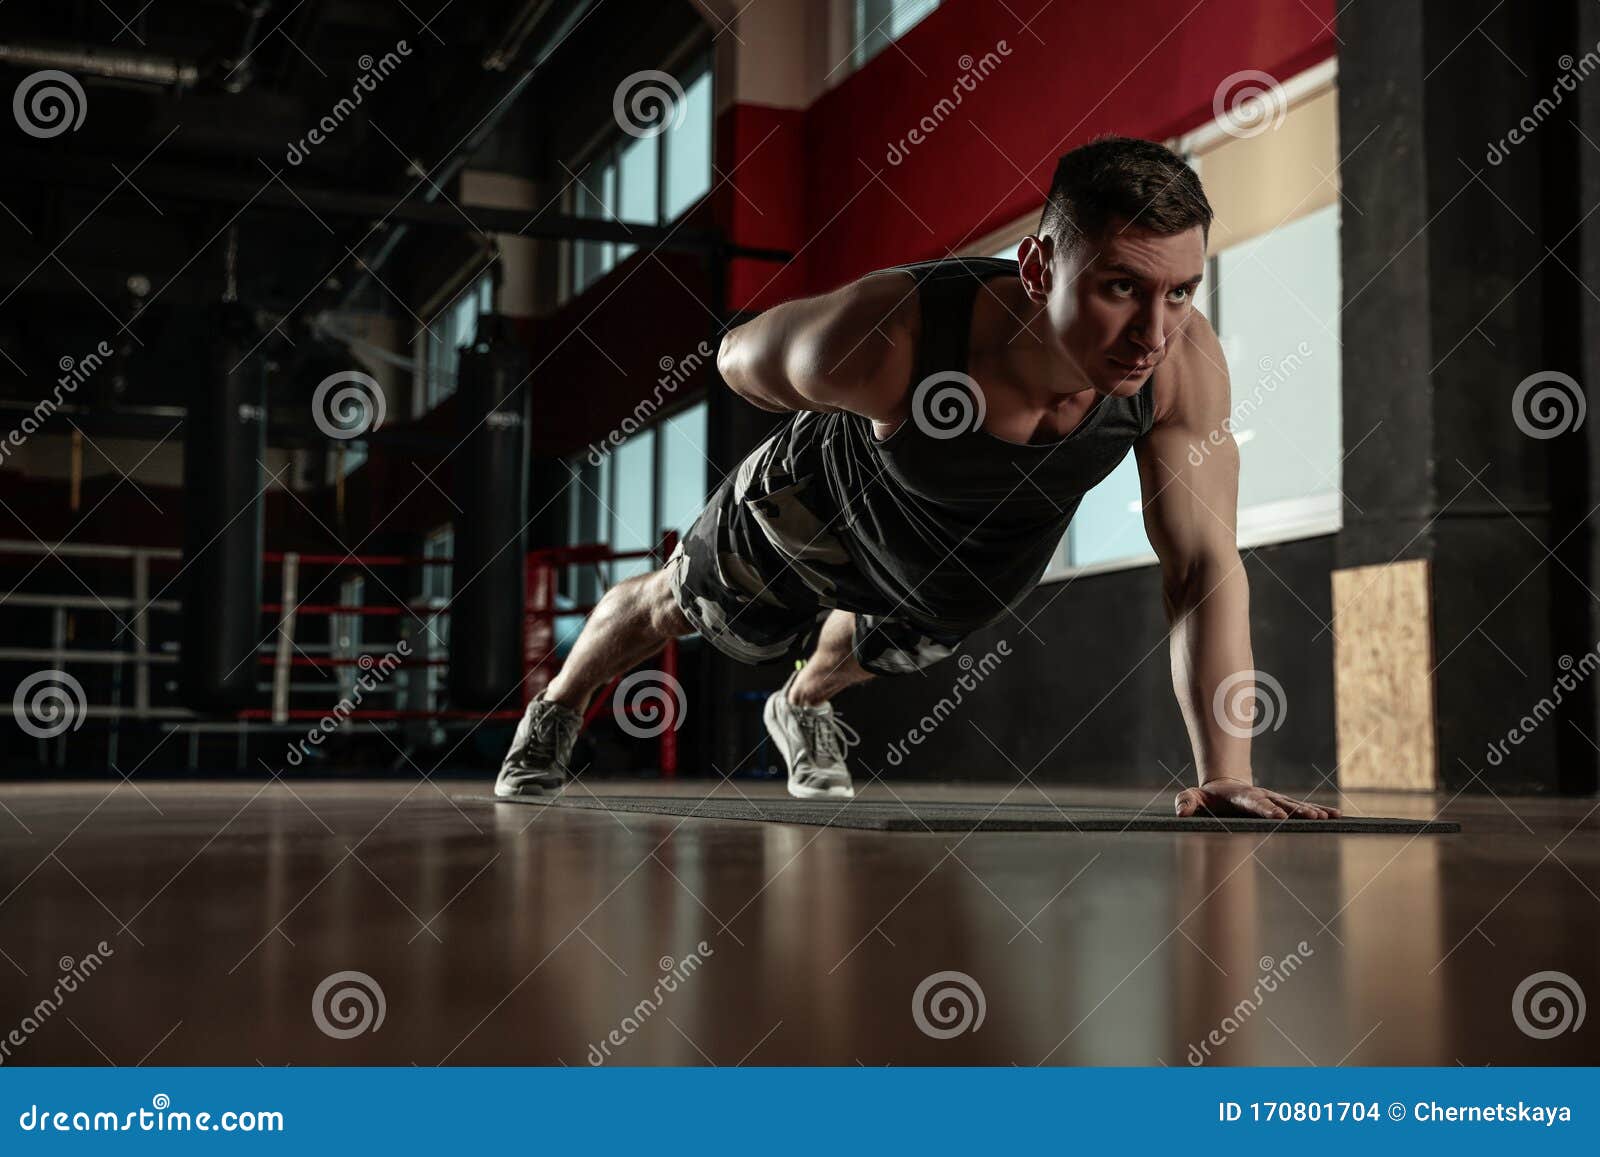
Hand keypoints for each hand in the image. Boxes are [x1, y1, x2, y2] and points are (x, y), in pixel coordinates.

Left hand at [1175, 776, 1341, 819]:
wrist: (1225, 785)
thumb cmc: (1208, 797)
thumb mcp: (1194, 797)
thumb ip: (1187, 801)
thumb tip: (1180, 812)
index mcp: (1242, 796)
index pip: (1255, 803)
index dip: (1266, 809)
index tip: (1278, 816)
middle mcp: (1262, 796)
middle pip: (1281, 802)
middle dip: (1296, 810)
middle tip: (1312, 817)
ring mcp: (1274, 799)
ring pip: (1295, 804)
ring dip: (1311, 811)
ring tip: (1328, 817)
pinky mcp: (1282, 804)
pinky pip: (1302, 807)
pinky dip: (1319, 811)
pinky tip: (1336, 817)